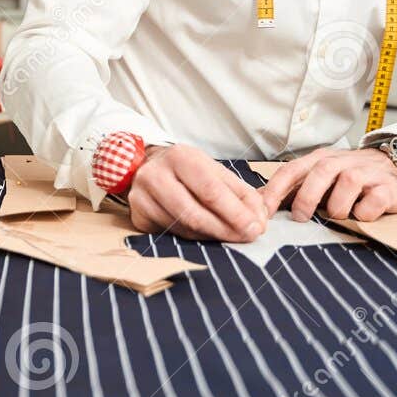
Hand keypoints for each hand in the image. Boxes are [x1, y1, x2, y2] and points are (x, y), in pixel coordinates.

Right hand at [127, 144, 267, 242]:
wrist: (147, 166)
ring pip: (183, 228)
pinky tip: (207, 235)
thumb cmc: (188, 171)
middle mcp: (155, 175)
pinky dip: (195, 239)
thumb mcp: (214, 170)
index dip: (235, 212)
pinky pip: (172, 235)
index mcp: (180, 157)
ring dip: (213, 237)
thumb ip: (240, 193)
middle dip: (226, 230)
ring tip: (231, 236)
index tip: (256, 227)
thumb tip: (259, 219)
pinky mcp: (137, 216)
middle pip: (194, 213)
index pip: (210, 189)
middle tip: (248, 237)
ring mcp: (141, 197)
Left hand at [258, 147, 396, 222]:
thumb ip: (294, 188)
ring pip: (348, 184)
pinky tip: (363, 213)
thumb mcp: (319, 178)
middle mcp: (342, 162)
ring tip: (339, 214)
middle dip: (307, 197)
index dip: (276, 189)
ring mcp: (367, 172)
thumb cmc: (349, 177)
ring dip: (339, 206)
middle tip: (301, 218)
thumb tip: (260, 202)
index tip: (264, 211)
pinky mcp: (388, 187)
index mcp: (320, 159)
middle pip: (320, 172)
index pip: (292, 170)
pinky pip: (374, 201)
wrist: (395, 167)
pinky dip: (366, 212)